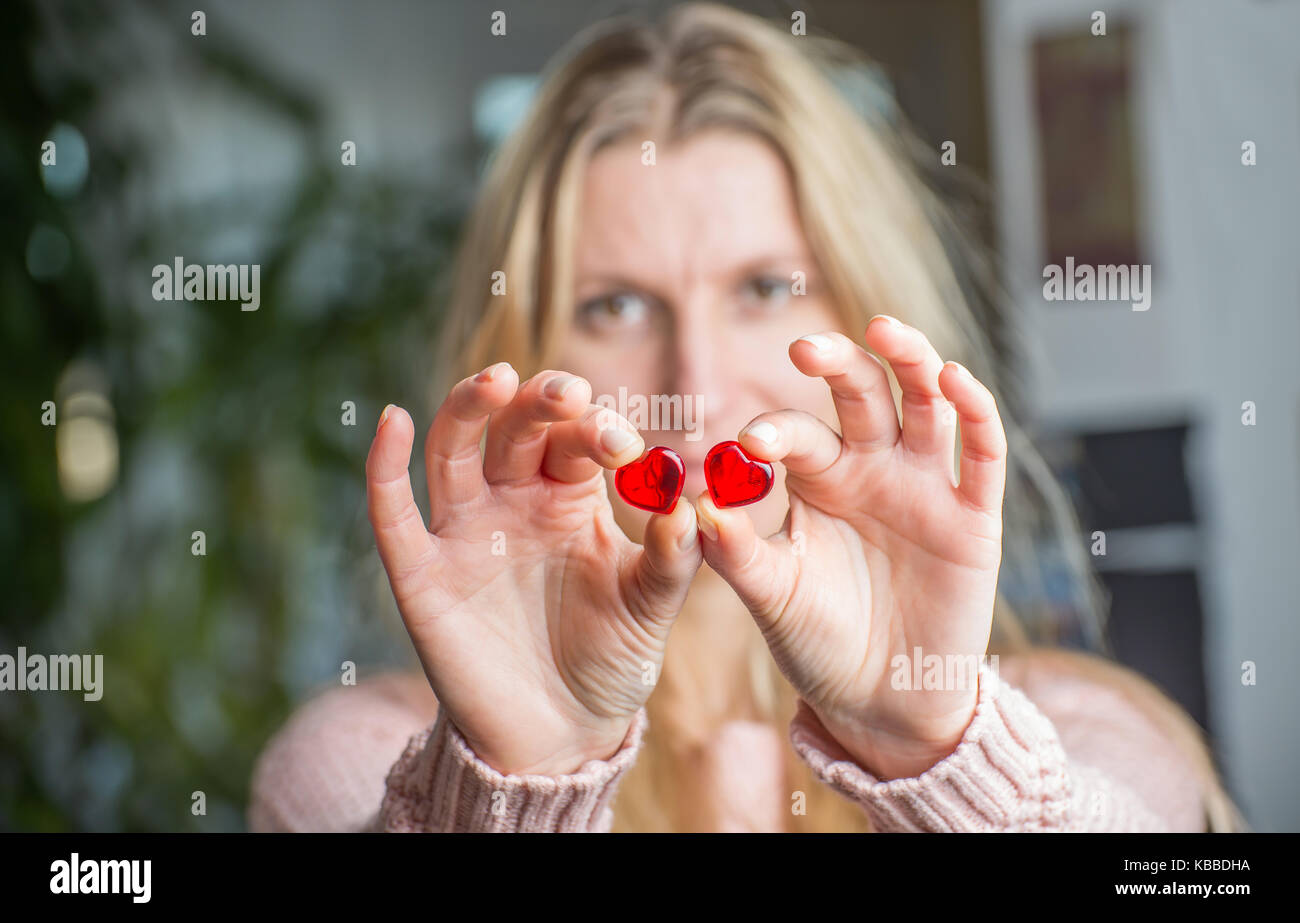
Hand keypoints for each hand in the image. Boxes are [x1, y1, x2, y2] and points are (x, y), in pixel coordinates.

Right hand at [366, 363, 701, 774]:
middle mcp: (513, 500)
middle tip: (571, 392)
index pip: (575, 439)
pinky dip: (384, 466)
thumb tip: (691, 506)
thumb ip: (672, 558)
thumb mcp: (650, 608)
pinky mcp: (421, 574)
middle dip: (541, 403)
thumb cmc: (609, 659)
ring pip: (453, 449)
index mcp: (570, 496)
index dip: (597, 430)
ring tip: (495, 381)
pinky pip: (394, 513)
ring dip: (467, 409)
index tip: (626, 445)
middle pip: (516, 428)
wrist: (561, 732)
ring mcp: (463, 531)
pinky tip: (390, 420)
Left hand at [693, 315, 1006, 779]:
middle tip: (805, 348)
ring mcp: (924, 486)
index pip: (798, 434)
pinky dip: (973, 410)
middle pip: (862, 394)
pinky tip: (953, 379)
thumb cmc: (817, 642)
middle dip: (838, 363)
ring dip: (911, 361)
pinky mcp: (973, 516)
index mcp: (818, 480)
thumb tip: (700, 507)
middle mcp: (872, 468)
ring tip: (884, 331)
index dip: (775, 429)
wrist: (880, 700)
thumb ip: (737, 553)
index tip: (749, 443)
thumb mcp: (772, 597)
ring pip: (925, 403)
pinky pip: (981, 453)